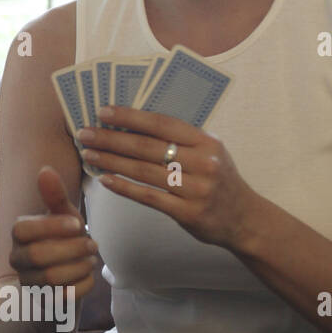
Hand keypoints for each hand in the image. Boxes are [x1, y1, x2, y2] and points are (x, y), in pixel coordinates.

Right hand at [9, 166, 97, 301]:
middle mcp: (18, 258)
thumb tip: (45, 169)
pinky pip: (64, 297)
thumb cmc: (63, 237)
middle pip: (38, 256)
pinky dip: (83, 284)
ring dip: (79, 266)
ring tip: (92, 258)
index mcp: (18, 234)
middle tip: (92, 243)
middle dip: (71, 249)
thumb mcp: (63, 215)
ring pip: (51, 278)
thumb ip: (54, 195)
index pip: (23, 230)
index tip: (78, 223)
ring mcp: (29, 281)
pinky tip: (89, 275)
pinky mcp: (44, 300)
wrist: (65, 271)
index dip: (51, 226)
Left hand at [78, 105, 259, 249]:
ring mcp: (196, 189)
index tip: (103, 112)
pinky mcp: (188, 212)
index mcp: (207, 141)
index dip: (130, 116)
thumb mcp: (209, 152)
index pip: (162, 123)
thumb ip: (180, 140)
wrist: (246, 220)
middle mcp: (203, 162)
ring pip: (144, 171)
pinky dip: (124, 187)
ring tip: (88, 154)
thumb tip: (133, 123)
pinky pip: (148, 197)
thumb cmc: (219, 180)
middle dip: (111, 138)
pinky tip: (104, 179)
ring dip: (111, 161)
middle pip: (147, 146)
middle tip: (85, 133)